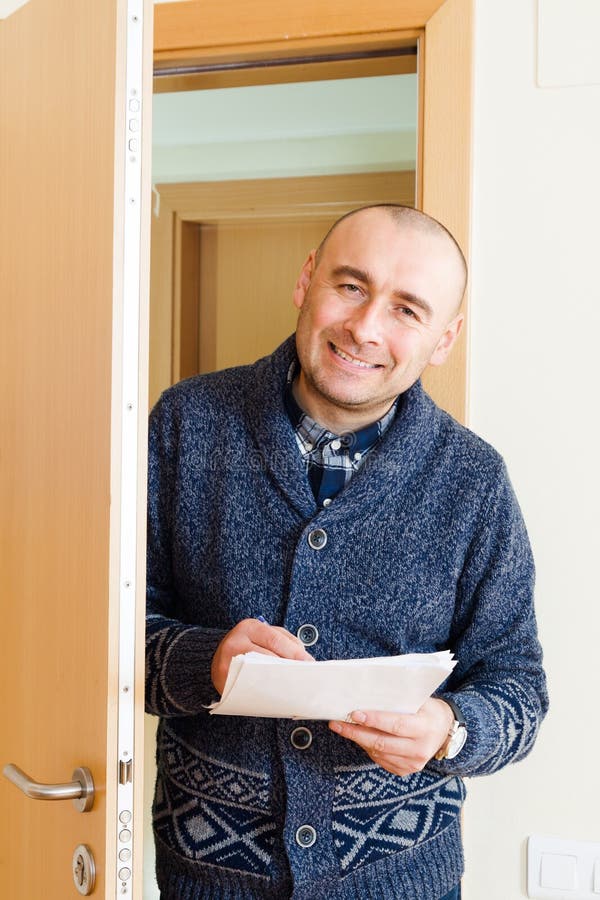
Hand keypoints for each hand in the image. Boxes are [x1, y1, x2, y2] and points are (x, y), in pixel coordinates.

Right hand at [211, 619, 312, 693]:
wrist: (218, 657)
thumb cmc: (249, 645)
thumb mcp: (264, 634)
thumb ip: (285, 641)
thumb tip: (305, 658)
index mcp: (249, 627)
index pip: (275, 640)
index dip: (295, 653)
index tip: (310, 664)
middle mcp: (235, 642)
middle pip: (267, 657)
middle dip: (289, 668)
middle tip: (306, 679)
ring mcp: (226, 662)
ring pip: (258, 673)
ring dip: (278, 681)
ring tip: (294, 687)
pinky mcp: (223, 680)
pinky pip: (248, 686)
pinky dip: (264, 689)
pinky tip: (276, 693)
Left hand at [328, 698, 453, 775]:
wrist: (445, 731)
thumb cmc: (428, 710)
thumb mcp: (420, 699)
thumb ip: (399, 699)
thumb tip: (369, 692)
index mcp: (425, 728)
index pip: (396, 725)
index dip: (374, 720)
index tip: (354, 713)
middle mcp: (420, 749)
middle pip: (382, 742)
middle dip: (356, 732)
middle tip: (337, 722)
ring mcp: (413, 763)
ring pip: (378, 752)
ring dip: (358, 740)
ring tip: (342, 727)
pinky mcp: (405, 770)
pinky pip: (380, 760)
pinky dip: (367, 748)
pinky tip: (358, 737)